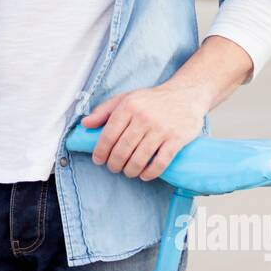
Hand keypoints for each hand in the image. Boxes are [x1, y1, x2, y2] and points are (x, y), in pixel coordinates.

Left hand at [80, 82, 206, 180]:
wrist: (186, 95)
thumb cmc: (152, 100)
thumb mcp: (126, 98)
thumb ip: (104, 111)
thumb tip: (85, 124)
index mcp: (129, 106)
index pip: (108, 135)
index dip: (100, 151)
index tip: (98, 160)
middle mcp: (144, 117)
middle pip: (122, 150)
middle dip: (114, 164)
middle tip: (114, 168)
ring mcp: (161, 128)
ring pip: (139, 158)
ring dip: (130, 171)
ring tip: (128, 172)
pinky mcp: (177, 139)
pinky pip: (160, 162)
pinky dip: (150, 173)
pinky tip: (145, 175)